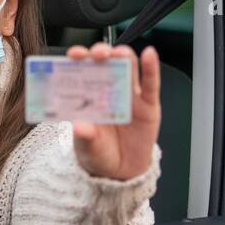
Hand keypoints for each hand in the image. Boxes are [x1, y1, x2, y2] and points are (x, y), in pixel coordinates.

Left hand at [67, 42, 160, 180]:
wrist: (121, 172)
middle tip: (97, 55)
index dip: (79, 58)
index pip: (82, 69)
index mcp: (88, 95)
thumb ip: (84, 137)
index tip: (73, 55)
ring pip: (128, 67)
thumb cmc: (99, 154)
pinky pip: (150, 83)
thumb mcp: (87, 148)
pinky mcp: (148, 104)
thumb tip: (80, 127)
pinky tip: (150, 54)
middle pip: (106, 62)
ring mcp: (129, 95)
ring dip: (123, 56)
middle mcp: (108, 89)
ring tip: (119, 53)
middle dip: (101, 53)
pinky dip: (151, 67)